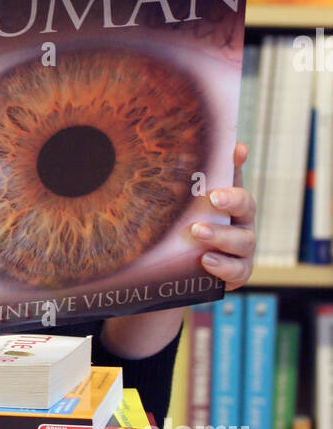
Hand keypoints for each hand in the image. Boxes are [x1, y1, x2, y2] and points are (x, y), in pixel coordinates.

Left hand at [190, 143, 256, 291]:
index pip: (236, 180)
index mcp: (231, 205)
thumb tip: (198, 152)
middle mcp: (242, 224)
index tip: (235, 152)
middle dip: (233, 201)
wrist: (180, 276)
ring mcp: (242, 251)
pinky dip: (223, 267)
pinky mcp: (237, 274)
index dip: (237, 166)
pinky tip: (206, 261)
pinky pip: (237, 271)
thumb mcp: (183, 210)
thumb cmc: (186, 235)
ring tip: (197, 231)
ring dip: (221, 235)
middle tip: (213, 197)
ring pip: (243, 241)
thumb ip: (189, 186)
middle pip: (247, 207)